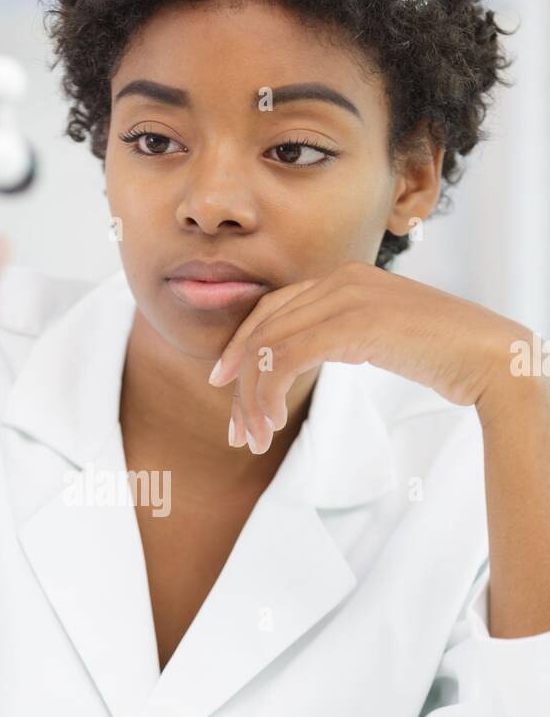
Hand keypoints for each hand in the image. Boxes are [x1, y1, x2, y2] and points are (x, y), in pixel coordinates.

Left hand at [208, 261, 527, 451]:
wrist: (489, 356)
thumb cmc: (442, 355)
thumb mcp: (380, 337)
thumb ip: (343, 335)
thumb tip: (308, 355)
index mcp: (345, 277)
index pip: (272, 308)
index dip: (240, 349)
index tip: (226, 385)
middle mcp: (340, 279)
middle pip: (263, 330)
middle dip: (240, 385)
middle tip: (237, 431)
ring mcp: (346, 297)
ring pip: (268, 347)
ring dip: (253, 400)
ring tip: (255, 439)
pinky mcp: (353, 324)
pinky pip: (286, 358)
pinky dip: (270, 395)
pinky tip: (273, 423)